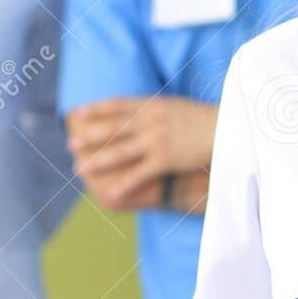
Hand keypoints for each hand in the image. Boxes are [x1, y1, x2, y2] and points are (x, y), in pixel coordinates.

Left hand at [65, 97, 218, 212]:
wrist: (227, 128)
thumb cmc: (205, 118)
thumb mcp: (177, 106)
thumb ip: (157, 109)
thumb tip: (142, 110)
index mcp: (152, 105)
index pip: (117, 105)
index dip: (96, 109)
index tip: (79, 112)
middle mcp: (150, 121)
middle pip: (112, 128)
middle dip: (89, 136)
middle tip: (70, 143)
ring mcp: (156, 140)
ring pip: (119, 152)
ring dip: (97, 161)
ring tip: (79, 167)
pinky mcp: (165, 159)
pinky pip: (139, 174)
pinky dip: (123, 185)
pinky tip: (110, 193)